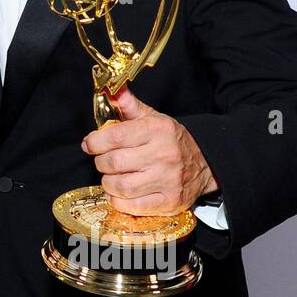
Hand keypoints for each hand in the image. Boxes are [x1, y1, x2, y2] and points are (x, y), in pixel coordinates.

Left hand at [81, 87, 217, 214]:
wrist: (206, 164)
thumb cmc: (172, 141)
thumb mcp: (154, 118)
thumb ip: (130, 106)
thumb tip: (111, 90)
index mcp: (157, 130)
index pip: (115, 136)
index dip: (95, 141)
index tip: (90, 144)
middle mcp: (164, 155)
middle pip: (114, 163)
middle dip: (101, 162)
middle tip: (104, 161)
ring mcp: (167, 180)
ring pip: (120, 186)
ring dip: (108, 183)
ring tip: (112, 176)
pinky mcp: (169, 202)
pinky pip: (131, 206)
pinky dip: (117, 200)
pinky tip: (118, 193)